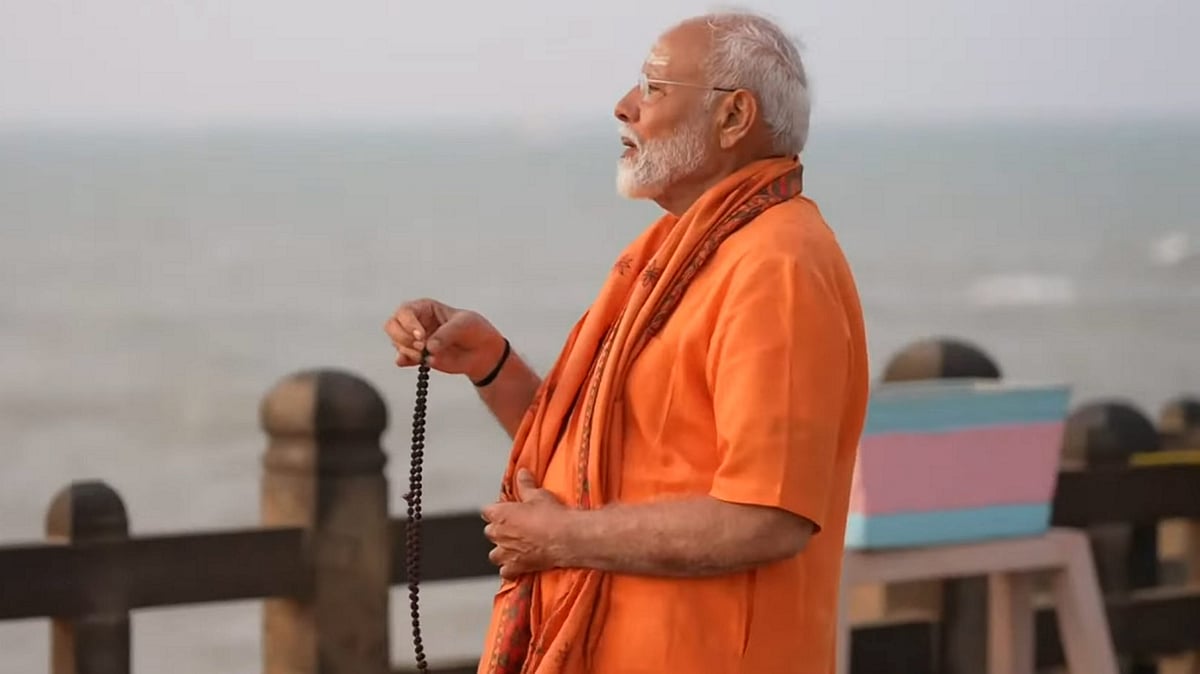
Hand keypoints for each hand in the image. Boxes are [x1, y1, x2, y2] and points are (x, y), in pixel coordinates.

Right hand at [383, 298, 505, 379]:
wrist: (483, 352)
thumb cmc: (474, 330)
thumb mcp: (464, 324)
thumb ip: (446, 334)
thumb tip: (429, 347)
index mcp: (425, 308)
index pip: (405, 311)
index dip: (409, 323)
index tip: (421, 336)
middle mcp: (416, 322)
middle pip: (392, 325)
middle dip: (402, 337)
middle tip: (420, 347)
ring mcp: (415, 340)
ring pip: (396, 342)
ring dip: (407, 351)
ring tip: (426, 355)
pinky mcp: (418, 356)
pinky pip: (402, 358)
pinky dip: (405, 361)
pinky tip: (417, 361)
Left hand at [482, 469, 572, 579]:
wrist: (565, 538)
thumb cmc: (551, 516)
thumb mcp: (538, 495)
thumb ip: (525, 485)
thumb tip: (521, 473)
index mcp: (500, 514)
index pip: (487, 511)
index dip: (496, 510)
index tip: (505, 510)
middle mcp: (499, 534)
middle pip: (490, 532)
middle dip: (499, 530)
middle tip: (514, 527)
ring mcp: (506, 552)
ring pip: (494, 554)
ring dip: (501, 551)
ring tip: (513, 547)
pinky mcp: (516, 567)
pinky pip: (505, 571)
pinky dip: (510, 569)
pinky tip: (518, 565)